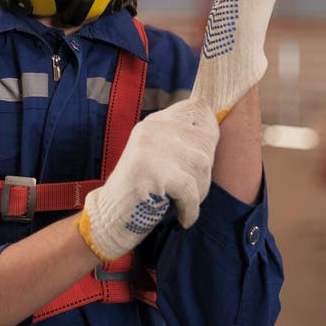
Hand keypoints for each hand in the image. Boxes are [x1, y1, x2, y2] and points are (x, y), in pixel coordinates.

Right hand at [79, 98, 218, 260]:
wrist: (110, 215)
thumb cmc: (144, 190)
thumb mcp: (161, 154)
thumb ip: (182, 141)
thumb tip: (216, 134)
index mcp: (157, 121)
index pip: (197, 107)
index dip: (211, 127)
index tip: (208, 153)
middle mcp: (153, 128)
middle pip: (206, 141)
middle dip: (205, 172)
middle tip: (192, 191)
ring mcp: (149, 146)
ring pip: (201, 164)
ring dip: (200, 191)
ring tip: (185, 203)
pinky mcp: (148, 170)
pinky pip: (189, 189)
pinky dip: (191, 208)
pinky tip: (184, 218)